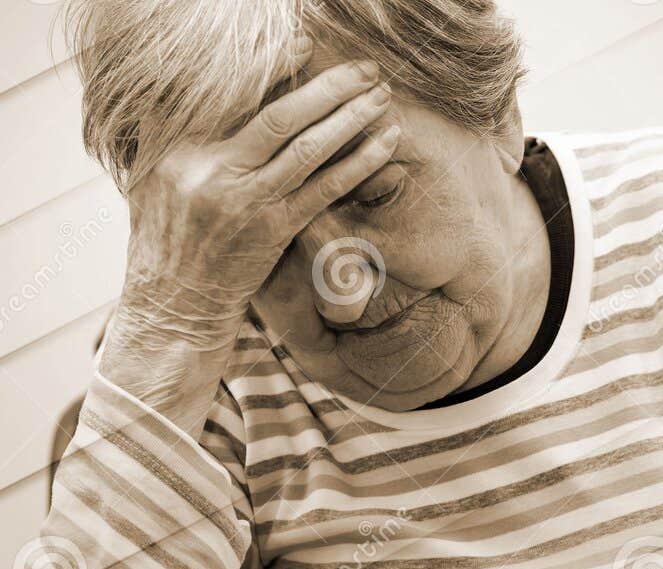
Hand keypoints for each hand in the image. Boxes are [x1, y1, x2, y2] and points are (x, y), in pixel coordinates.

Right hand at [101, 41, 400, 434]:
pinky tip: (384, 144)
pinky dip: (358, 163)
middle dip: (330, 89)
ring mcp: (247, 202)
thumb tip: (223, 96)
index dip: (277, 72)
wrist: (174, 302)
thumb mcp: (158, 178)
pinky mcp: (275, 231)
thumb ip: (187, 138)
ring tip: (383, 97)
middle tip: (366, 70)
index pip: (234, 97)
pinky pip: (326, 190)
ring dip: (353, 119)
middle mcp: (212, 171)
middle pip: (280, 117)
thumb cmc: (170, 238)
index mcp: (180, 150)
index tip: (308, 51)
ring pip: (309, 150)